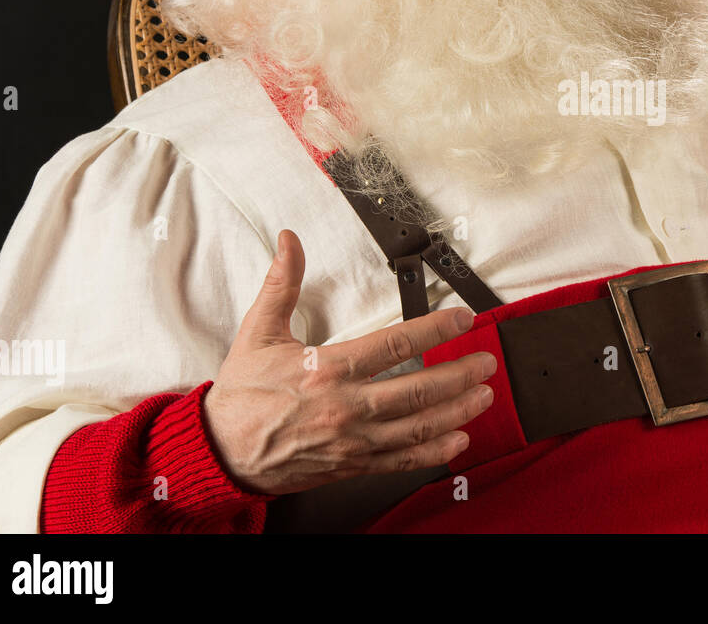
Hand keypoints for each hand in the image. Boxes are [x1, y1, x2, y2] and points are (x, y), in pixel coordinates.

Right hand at [203, 229, 495, 496]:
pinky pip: (402, 460)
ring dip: (457, 410)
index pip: (394, 344)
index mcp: (327, 370)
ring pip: (417, 426)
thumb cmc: (242, 396)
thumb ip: (281, 284)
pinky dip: (435, 451)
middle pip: (418, 390)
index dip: (436, 330)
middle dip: (460, 374)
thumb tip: (288, 242)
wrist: (220, 452)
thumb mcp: (258, 332)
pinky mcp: (352, 465)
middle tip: (487, 362)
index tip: (463, 319)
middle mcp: (346, 408)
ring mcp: (352, 441)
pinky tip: (458, 439)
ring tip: (483, 396)